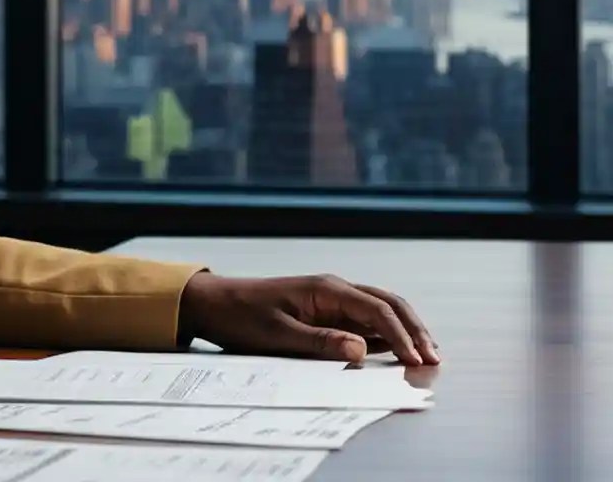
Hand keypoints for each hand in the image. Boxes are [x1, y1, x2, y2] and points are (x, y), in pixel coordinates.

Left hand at [178, 272, 439, 365]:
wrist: (213, 304)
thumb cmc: (241, 317)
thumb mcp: (278, 335)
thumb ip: (321, 342)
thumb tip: (362, 350)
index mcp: (326, 289)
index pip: (377, 310)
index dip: (402, 335)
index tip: (418, 360)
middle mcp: (334, 289)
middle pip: (388, 304)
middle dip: (414, 329)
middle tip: (435, 358)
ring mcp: (330, 299)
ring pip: (379, 310)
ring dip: (404, 329)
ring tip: (426, 354)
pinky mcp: (324, 310)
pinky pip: (362, 318)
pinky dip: (384, 332)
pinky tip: (396, 349)